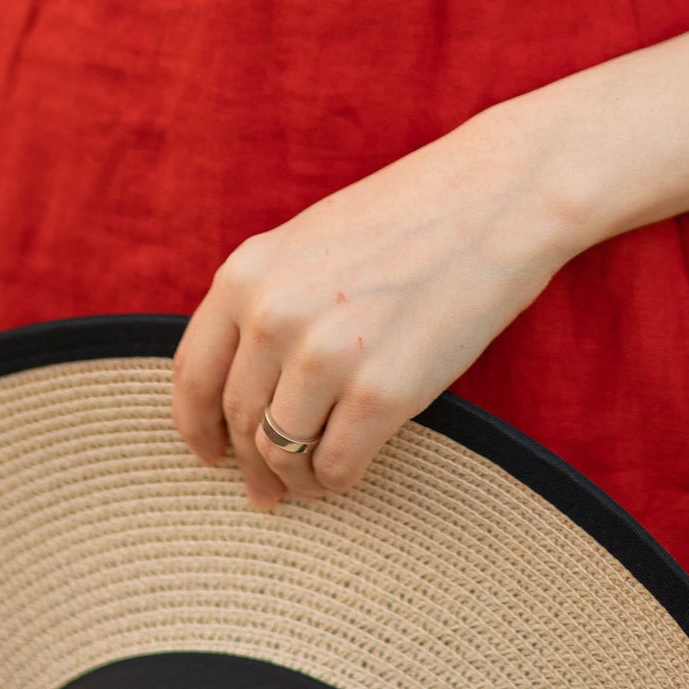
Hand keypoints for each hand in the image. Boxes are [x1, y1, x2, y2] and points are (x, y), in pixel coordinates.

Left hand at [170, 94, 580, 508]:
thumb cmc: (407, 217)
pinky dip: (338, 479)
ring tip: (309, 482)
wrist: (496, 197)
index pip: (193, 375)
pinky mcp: (382, 392)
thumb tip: (241, 392)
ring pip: (281, 452)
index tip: (209, 455)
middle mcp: (273, 315)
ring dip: (293, 478)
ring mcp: (326, 355)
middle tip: (265, 490)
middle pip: (239, 420)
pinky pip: (336, 466)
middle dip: (249, 464)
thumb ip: (267, 302)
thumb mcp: (309, 243)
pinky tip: (349, 469)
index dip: (196, 428)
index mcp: (246, 272)